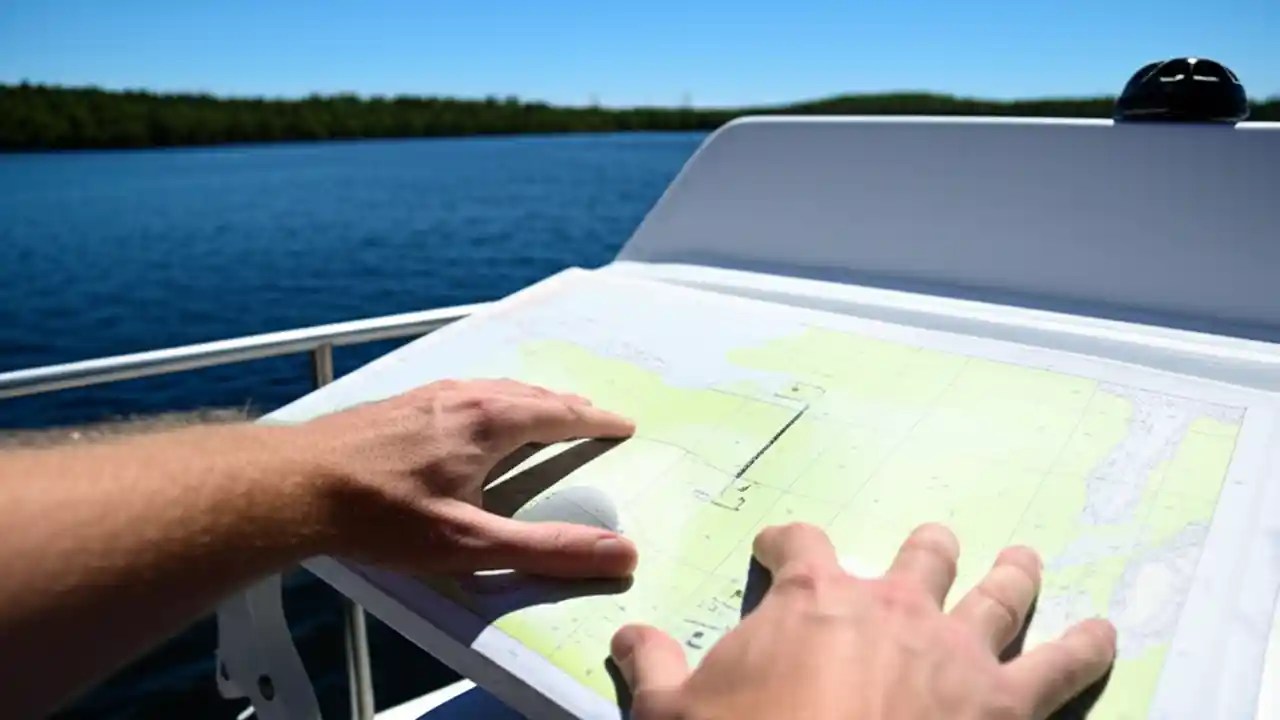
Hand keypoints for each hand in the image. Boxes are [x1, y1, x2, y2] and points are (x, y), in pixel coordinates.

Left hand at [298, 379, 637, 577]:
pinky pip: (462, 390)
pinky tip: (474, 411)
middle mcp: (461, 397)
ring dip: (529, 397)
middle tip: (592, 414)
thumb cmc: (381, 516)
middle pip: (529, 394)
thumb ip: (545, 548)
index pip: (558, 415)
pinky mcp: (398, 404)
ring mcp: (426, 395)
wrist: (294, 486)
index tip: (621, 423)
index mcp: (488, 422)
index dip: (593, 421)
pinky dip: (491, 397)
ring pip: (494, 387)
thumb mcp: (470, 543)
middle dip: (567, 405)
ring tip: (544, 408)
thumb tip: (618, 551)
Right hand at [611, 523, 1115, 719]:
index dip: (785, 540)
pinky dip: (1085, 649)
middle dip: (925, 548)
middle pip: (920, 553)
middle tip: (932, 544)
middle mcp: (894, 606)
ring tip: (1024, 559)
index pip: (798, 541)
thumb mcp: (673, 714)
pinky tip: (1103, 634)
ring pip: (998, 593)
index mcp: (814, 597)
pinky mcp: (1007, 706)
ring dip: (1012, 576)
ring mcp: (957, 652)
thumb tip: (627, 635)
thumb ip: (654, 666)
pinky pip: (1061, 668)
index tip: (776, 547)